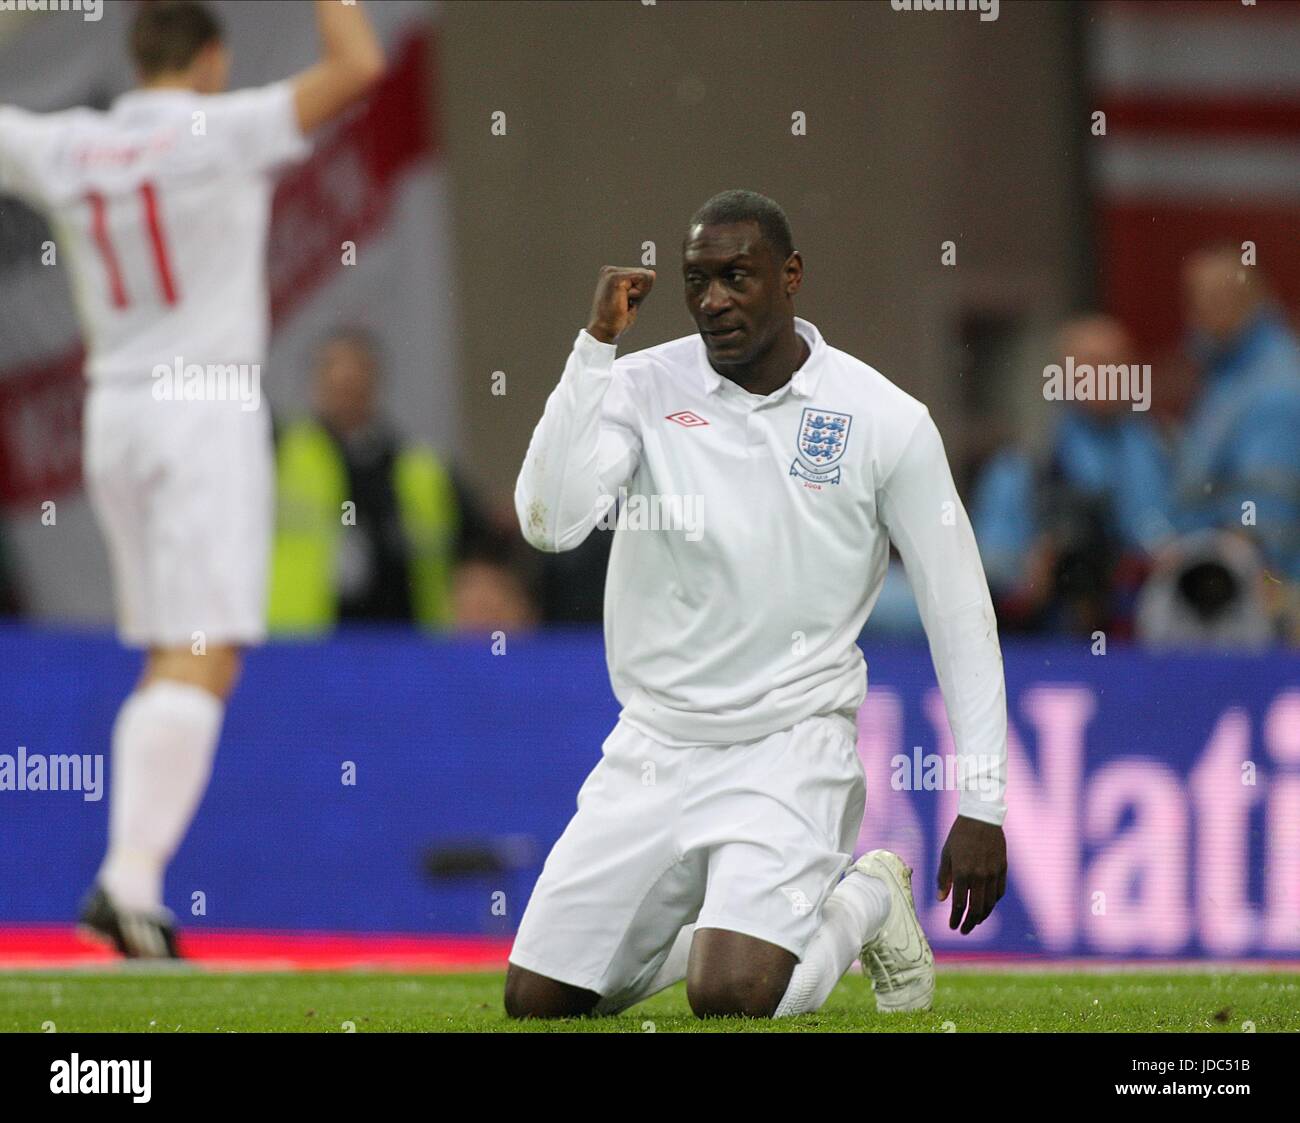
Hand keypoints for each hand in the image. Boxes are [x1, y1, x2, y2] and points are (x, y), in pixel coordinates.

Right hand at [585, 266, 654, 343]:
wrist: (603, 331)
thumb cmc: (615, 320)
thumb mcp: (632, 299)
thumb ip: (641, 286)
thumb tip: (652, 273)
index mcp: (612, 274)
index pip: (641, 274)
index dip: (640, 292)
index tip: (625, 303)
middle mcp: (610, 270)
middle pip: (645, 273)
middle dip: (641, 292)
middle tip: (624, 304)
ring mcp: (612, 272)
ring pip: (645, 276)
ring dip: (639, 293)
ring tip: (623, 303)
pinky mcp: (615, 278)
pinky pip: (643, 279)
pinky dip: (639, 294)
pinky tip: (624, 301)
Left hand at [937, 815, 1006, 934]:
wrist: (981, 818)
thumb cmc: (959, 835)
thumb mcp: (946, 854)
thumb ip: (943, 878)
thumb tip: (941, 899)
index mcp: (962, 872)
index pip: (959, 904)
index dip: (955, 918)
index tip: (952, 926)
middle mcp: (979, 876)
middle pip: (976, 909)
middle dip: (969, 923)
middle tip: (963, 930)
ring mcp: (993, 873)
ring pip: (990, 904)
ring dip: (982, 916)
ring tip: (974, 922)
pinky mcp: (1003, 869)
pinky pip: (999, 892)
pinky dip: (993, 902)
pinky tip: (986, 906)